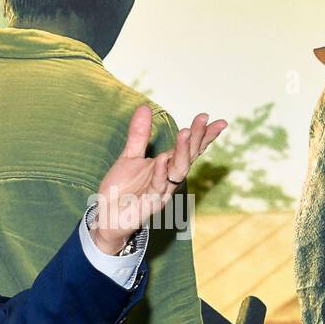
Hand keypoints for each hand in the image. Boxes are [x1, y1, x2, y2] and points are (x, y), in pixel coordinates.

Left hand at [91, 107, 226, 252]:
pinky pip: (158, 187)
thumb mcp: (129, 157)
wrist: (106, 217)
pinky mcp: (149, 204)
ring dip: (182, 152)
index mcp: (166, 165)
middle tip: (203, 119)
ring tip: (186, 132)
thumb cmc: (120, 189)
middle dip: (197, 137)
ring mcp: (161, 191)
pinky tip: (161, 159)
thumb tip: (144, 107)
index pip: (189, 148)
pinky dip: (160, 173)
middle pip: (188, 155)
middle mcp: (168, 177)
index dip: (203, 135)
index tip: (218, 121)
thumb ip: (138, 135)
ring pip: (178, 170)